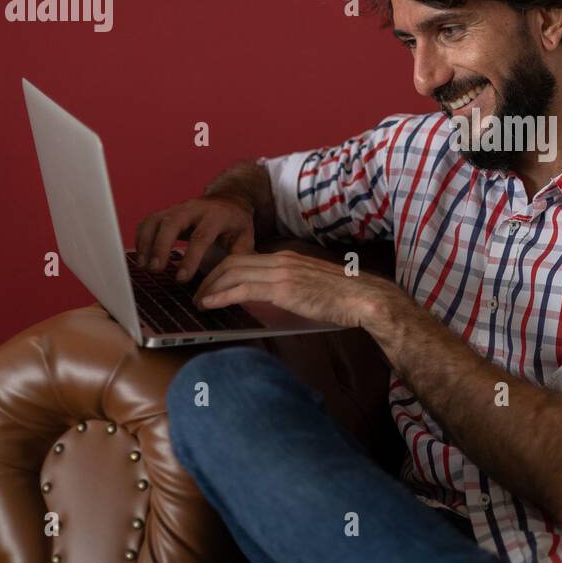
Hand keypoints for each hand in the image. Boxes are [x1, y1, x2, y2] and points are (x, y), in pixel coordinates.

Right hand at [134, 195, 254, 280]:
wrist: (227, 200)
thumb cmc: (236, 223)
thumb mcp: (246, 237)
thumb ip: (239, 256)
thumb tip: (231, 279)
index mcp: (216, 216)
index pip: (201, 236)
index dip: (190, 258)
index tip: (182, 278)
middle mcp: (193, 209)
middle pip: (171, 223)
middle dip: (161, 246)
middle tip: (155, 269)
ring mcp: (177, 208)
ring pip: (155, 221)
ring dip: (146, 243)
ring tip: (144, 267)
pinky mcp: (165, 212)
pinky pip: (148, 222)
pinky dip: (141, 239)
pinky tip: (142, 257)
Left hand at [192, 249, 409, 330]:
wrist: (363, 298)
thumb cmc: (343, 298)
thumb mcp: (312, 286)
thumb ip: (291, 288)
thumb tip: (275, 300)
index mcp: (288, 258)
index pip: (245, 258)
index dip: (222, 270)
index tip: (211, 283)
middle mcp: (281, 260)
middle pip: (232, 261)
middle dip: (210, 277)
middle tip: (198, 293)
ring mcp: (282, 273)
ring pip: (233, 273)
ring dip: (210, 287)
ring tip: (199, 301)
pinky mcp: (283, 289)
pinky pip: (243, 289)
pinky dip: (221, 296)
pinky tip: (210, 304)